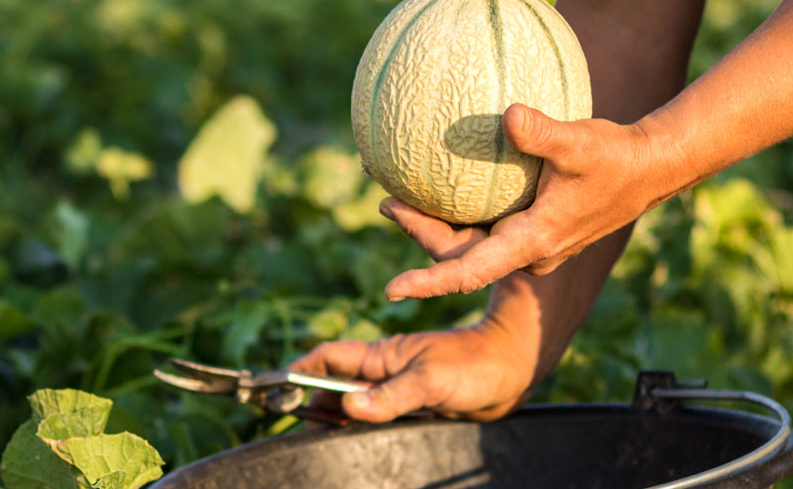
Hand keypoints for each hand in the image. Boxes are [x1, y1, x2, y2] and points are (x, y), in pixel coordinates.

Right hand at [287, 322, 536, 421]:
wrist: (512, 370)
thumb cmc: (474, 367)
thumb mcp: (430, 381)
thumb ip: (390, 396)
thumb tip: (347, 407)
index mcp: (382, 356)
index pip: (329, 357)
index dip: (302, 368)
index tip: (280, 385)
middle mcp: (385, 369)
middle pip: (336, 381)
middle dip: (313, 397)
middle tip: (297, 421)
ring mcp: (398, 386)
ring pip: (355, 399)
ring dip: (336, 413)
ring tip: (320, 432)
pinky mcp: (413, 402)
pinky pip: (377, 412)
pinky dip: (361, 422)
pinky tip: (357, 435)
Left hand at [382, 104, 680, 300]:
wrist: (650, 168)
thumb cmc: (616, 156)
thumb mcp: (579, 141)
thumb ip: (543, 132)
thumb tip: (509, 114)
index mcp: (532, 241)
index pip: (468, 271)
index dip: (428, 282)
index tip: (391, 289)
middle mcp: (527, 251)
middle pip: (459, 256)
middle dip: (418, 235)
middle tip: (384, 203)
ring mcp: (531, 241)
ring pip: (471, 243)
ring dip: (434, 224)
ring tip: (396, 194)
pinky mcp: (534, 226)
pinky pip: (486, 226)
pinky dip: (458, 211)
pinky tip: (440, 182)